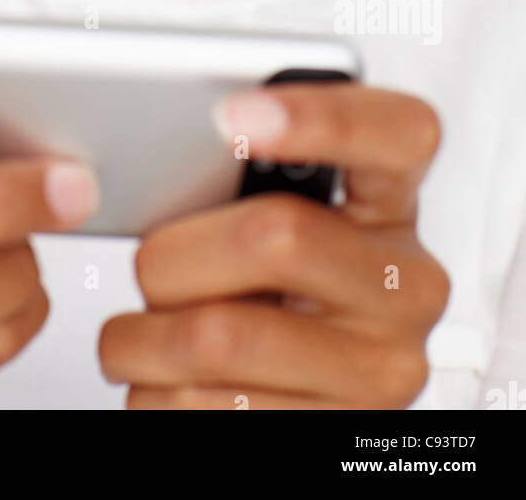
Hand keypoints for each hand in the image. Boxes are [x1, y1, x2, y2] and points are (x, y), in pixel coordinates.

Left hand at [98, 83, 448, 408]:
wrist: (281, 405)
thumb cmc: (258, 292)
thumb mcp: (272, 217)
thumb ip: (246, 172)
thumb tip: (173, 140)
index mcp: (391, 204)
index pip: (399, 134)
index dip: (320, 115)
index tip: (233, 113)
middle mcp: (404, 286)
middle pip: (275, 235)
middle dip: (173, 252)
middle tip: (150, 266)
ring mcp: (380, 370)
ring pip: (219, 336)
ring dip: (144, 338)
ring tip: (143, 334)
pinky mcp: (331, 433)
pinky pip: (205, 407)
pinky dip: (152, 393)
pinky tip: (166, 381)